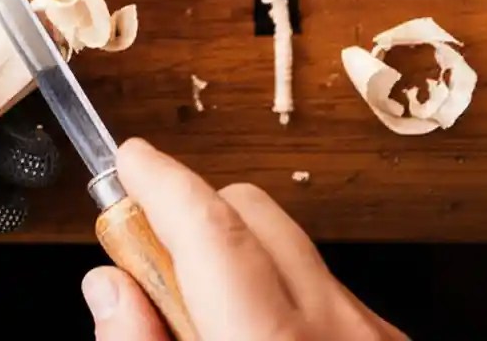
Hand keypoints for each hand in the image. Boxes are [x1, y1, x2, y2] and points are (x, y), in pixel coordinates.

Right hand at [82, 139, 404, 340]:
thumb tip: (110, 286)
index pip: (209, 229)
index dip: (161, 182)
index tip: (129, 162)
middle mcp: (336, 330)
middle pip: (253, 213)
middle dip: (194, 215)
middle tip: (149, 261)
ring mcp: (376, 336)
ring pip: (293, 250)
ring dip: (240, 261)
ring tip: (208, 320)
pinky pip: (330, 288)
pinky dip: (285, 297)